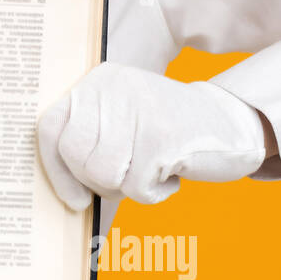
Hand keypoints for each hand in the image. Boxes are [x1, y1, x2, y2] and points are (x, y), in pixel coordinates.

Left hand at [37, 61, 266, 210]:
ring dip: (128, 187)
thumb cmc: (166, 133)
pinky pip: (135, 188)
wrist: (230, 124)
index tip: (73, 198)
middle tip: (130, 175)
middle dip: (97, 181)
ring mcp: (137, 110)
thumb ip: (90, 140)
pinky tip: (171, 173)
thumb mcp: (122, 121)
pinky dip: (154, 193)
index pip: (50, 128)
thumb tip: (64, 192)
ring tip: (152, 169)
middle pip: (75, 156)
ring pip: (101, 174)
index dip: (56, 170)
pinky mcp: (160, 137)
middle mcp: (112, 88)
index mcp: (98, 82)